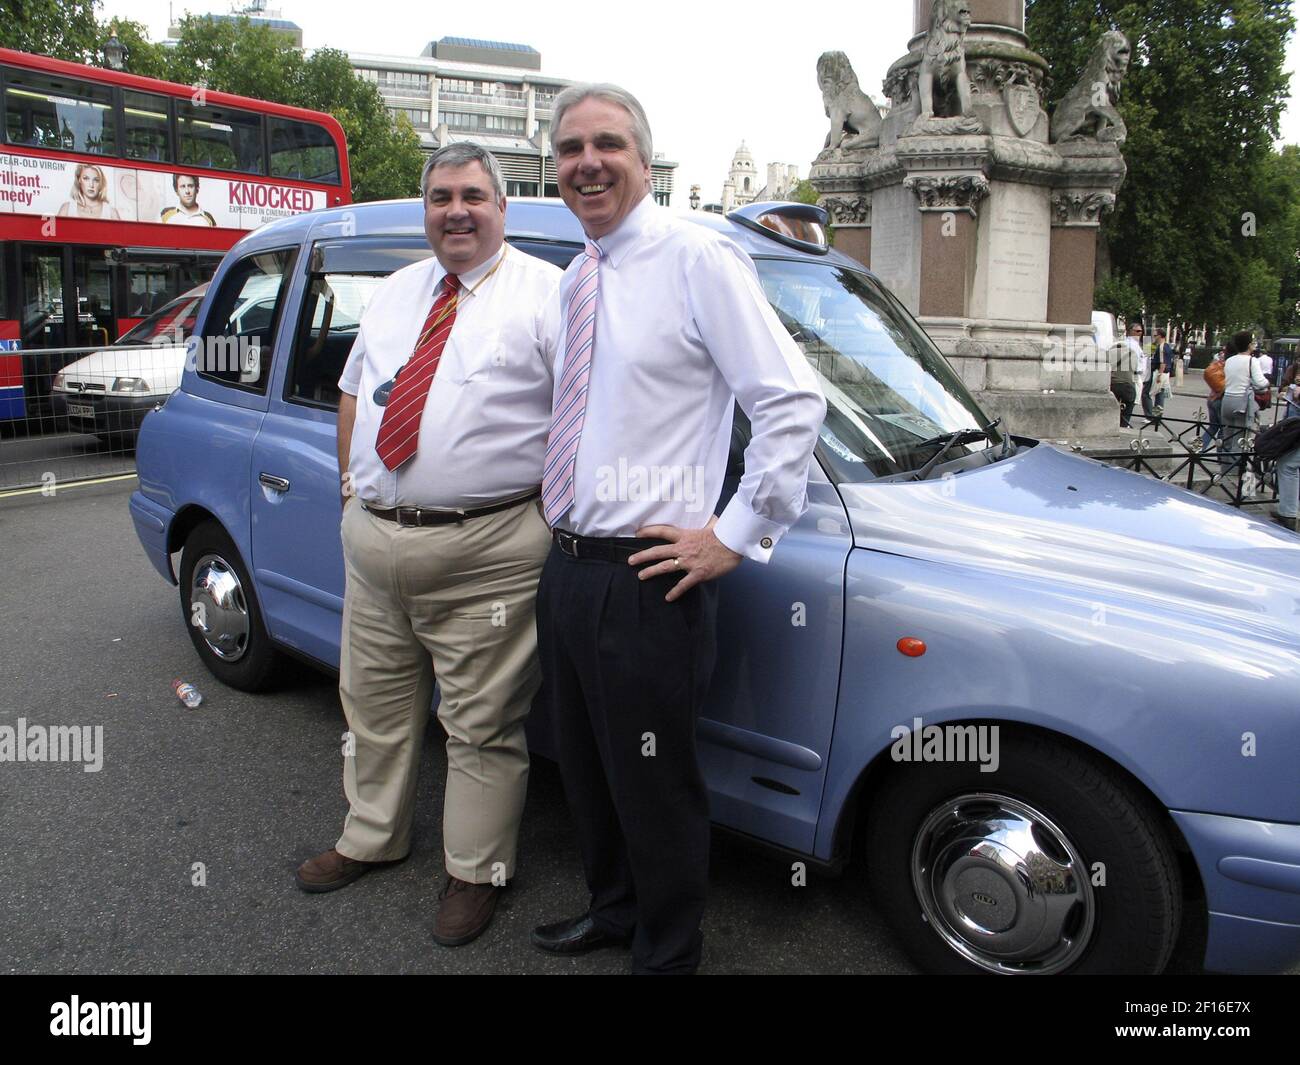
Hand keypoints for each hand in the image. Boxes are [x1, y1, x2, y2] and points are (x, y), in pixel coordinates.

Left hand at [628, 515, 743, 601]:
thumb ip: (708, 522)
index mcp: (685, 535)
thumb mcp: (713, 523)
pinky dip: (675, 592)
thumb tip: (712, 517)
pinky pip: (683, 584)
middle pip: (658, 552)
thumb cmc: (725, 533)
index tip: (638, 533)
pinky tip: (668, 598)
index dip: (649, 531)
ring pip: (665, 567)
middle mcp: (683, 548)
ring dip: (651, 572)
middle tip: (630, 561)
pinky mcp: (697, 573)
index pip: (663, 531)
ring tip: (641, 576)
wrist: (733, 544)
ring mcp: (689, 562)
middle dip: (642, 556)